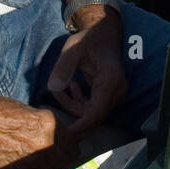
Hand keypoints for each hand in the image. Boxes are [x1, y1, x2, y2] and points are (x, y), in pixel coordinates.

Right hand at [0, 95, 69, 168]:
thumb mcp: (31, 111)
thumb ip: (47, 125)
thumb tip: (60, 134)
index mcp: (49, 125)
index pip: (73, 140)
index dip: (73, 142)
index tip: (71, 142)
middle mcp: (44, 145)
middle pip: (68, 158)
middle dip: (68, 155)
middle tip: (65, 154)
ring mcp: (31, 161)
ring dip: (56, 166)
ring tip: (52, 161)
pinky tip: (38, 166)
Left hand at [46, 9, 127, 143]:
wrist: (104, 33)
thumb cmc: (90, 38)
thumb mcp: (74, 48)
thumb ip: (63, 67)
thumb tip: (53, 88)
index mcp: (110, 81)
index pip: (96, 113)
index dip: (80, 126)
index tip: (63, 134)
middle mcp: (116, 91)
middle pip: (93, 116)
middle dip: (72, 110)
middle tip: (56, 93)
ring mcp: (114, 94)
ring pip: (92, 113)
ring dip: (74, 104)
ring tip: (62, 86)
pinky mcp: (109, 94)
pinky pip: (93, 107)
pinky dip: (79, 101)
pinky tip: (72, 86)